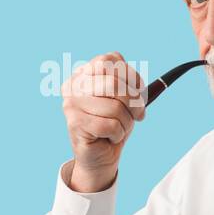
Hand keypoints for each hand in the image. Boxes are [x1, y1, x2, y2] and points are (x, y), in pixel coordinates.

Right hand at [61, 51, 146, 191]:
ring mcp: (71, 103)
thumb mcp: (127, 100)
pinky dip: (118, 134)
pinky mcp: (74, 123)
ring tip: (118, 128)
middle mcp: (74, 84)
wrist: (101, 154)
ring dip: (126, 122)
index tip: (140, 94)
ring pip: (114, 107)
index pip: (110, 60)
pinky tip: (110, 136)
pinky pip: (110, 125)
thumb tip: (142, 88)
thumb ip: (131, 85)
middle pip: (114, 83)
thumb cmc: (114, 123)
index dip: (132, 78)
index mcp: (85, 72)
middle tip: (137, 115)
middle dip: (134, 103)